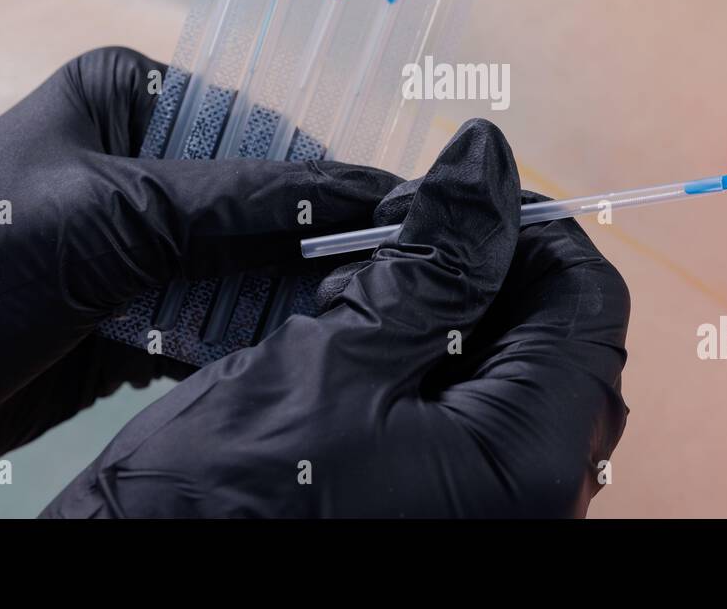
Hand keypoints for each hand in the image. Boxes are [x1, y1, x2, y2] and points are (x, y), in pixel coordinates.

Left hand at [0, 47, 397, 509]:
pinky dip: (243, 340)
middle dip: (305, 242)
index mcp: (128, 98)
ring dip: (280, 298)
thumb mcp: (116, 213)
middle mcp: (136, 165)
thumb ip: (239, 205)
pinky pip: (211, 323)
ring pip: (239, 267)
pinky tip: (285, 354)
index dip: (323, 171)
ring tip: (342, 320)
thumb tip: (354, 194)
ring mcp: (133, 246)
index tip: (392, 212)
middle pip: (255, 201)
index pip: (259, 126)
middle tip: (380, 276)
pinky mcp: (129, 318)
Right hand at [42, 119, 630, 517]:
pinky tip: (359, 336)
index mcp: (531, 458)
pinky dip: (425, 354)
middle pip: (553, 333)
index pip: (586, 302)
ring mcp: (493, 501)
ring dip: (446, 306)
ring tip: (362, 286)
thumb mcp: (336, 359)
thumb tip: (487, 160)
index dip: (530, 225)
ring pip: (508, 365)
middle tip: (394, 231)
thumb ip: (432, 258)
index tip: (459, 186)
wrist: (140, 576)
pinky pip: (469, 407)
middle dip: (480, 264)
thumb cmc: (230, 502)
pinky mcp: (448, 500)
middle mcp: (534, 490)